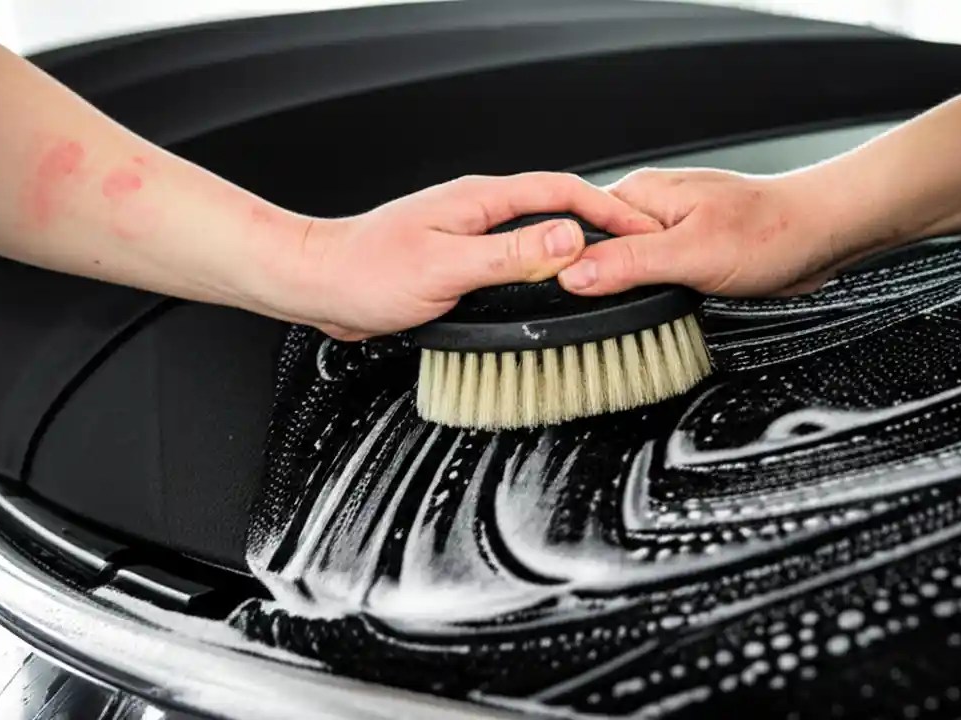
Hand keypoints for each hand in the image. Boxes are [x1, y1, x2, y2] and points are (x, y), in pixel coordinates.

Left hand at [283, 173, 661, 339]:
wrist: (319, 286)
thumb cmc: (366, 272)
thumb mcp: (446, 266)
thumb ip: (509, 254)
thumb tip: (566, 238)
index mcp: (479, 200)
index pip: (561, 190)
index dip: (607, 209)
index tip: (641, 231)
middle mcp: (477, 212)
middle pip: (555, 209)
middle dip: (600, 226)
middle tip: (635, 253)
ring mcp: (469, 236)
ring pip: (536, 237)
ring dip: (572, 252)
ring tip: (605, 272)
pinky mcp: (459, 263)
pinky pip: (514, 262)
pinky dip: (542, 274)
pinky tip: (550, 293)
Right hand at [556, 168, 876, 297]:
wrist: (825, 235)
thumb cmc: (774, 230)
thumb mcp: (691, 253)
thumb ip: (629, 264)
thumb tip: (572, 273)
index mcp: (639, 194)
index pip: (576, 226)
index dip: (563, 260)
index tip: (563, 292)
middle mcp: (648, 210)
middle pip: (595, 253)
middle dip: (598, 285)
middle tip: (611, 310)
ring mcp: (667, 233)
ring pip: (624, 271)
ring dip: (629, 296)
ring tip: (642, 310)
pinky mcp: (685, 256)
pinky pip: (652, 280)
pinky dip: (652, 299)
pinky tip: (662, 309)